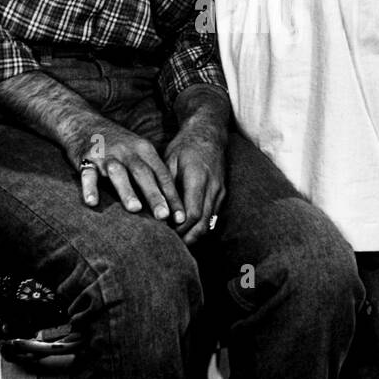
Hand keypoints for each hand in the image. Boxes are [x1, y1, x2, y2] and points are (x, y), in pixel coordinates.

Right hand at [65, 119, 184, 221]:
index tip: (181, 217)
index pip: (162, 175)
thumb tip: (169, 206)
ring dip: (127, 191)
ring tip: (135, 209)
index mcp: (144, 150)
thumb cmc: (117, 146)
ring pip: (118, 173)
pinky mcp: (86, 158)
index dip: (172, 196)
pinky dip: (90, 188)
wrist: (84, 122)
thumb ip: (151, 174)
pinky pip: (88, 174)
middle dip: (154, 195)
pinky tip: (92, 202)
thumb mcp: (138, 152)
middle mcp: (127, 151)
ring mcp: (106, 154)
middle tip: (164, 216)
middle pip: (143, 173)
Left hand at [164, 119, 226, 245]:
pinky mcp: (222, 194)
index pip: (192, 214)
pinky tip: (186, 231)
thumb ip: (167, 185)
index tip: (163, 234)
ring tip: (176, 243)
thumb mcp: (170, 160)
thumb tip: (157, 209)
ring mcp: (220, 192)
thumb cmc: (185, 145)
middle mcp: (213, 188)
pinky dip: (200, 227)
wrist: (210, 133)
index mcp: (198, 178)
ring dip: (193, 236)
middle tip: (168, 246)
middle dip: (186, 238)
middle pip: (202, 224)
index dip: (178, 229)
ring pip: (209, 223)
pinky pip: (212, 217)